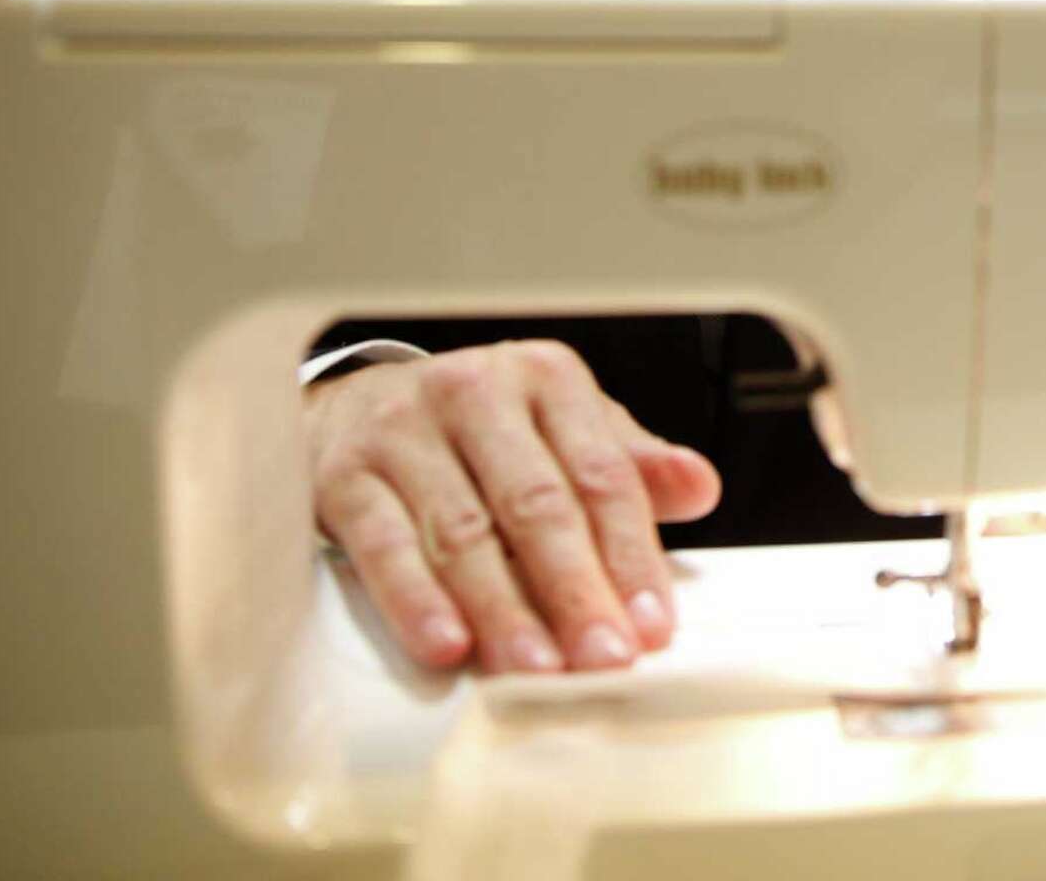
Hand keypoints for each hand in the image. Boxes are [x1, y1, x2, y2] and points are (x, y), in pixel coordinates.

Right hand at [304, 338, 721, 673]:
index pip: (600, 474)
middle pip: (537, 504)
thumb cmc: (479, 432)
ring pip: (464, 531)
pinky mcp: (344, 473)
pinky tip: (449, 643)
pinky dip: (417, 600)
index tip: (652, 623)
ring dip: (504, 609)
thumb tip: (701, 487)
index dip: (630, 553)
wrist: (354, 406)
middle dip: (576, 590)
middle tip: (604, 658)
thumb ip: (630, 464)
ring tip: (537, 667)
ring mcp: (404, 430)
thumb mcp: (562, 430)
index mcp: (546, 379)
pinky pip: (384, 544)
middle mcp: (476, 392)